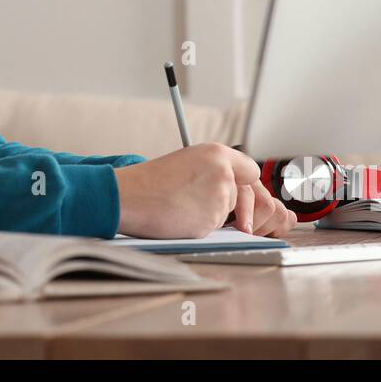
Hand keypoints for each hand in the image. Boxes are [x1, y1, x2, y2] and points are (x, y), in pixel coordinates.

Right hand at [113, 142, 297, 238]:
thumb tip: (239, 193)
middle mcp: (223, 171)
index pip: (251, 171)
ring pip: (231, 213)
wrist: (129, 195)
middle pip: (250, 196)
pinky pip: (216, 229)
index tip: (249, 198)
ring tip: (185, 207)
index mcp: (217, 153)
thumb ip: (216, 172)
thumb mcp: (188, 163)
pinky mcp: (212, 218)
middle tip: (241, 223)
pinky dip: (202, 228)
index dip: (249, 187)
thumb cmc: (151, 182)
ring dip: (215, 216)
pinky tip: (182, 218)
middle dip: (246, 211)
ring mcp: (219, 195)